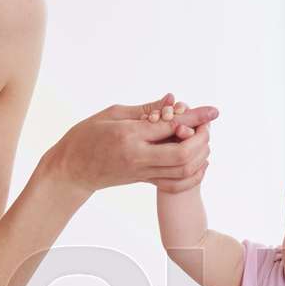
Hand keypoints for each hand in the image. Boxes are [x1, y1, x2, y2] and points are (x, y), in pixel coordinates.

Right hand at [42, 93, 216, 194]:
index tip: (213, 111)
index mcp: (128, 136)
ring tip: (203, 139)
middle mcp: (138, 157)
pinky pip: (176, 184)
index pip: (169, 126)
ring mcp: (142, 173)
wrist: (71, 170)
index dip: (195, 118)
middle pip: (183, 154)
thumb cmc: (87, 136)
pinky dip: (194, 175)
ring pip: (183, 171)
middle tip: (206, 126)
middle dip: (202, 139)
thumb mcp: (112, 114)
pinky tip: (199, 162)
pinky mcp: (144, 182)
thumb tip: (172, 100)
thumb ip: (145, 109)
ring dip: (201, 155)